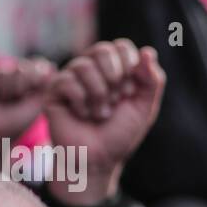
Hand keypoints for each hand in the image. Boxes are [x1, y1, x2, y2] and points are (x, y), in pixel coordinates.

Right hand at [0, 56, 55, 163]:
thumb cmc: (19, 120)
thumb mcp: (38, 103)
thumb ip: (45, 84)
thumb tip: (50, 66)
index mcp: (36, 79)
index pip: (41, 65)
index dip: (37, 77)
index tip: (34, 92)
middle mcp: (21, 74)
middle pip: (24, 66)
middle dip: (21, 86)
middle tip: (17, 99)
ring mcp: (4, 73)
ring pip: (7, 70)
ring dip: (7, 89)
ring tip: (4, 100)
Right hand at [43, 39, 164, 204]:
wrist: (98, 159)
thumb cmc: (119, 134)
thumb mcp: (144, 108)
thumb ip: (152, 80)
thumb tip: (148, 52)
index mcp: (113, 69)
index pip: (121, 47)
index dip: (129, 67)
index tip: (130, 92)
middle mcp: (91, 69)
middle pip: (102, 50)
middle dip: (115, 79)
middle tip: (115, 101)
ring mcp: (71, 78)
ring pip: (84, 66)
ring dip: (99, 95)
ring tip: (100, 114)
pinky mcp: (54, 90)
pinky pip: (68, 82)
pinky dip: (81, 102)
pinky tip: (82, 115)